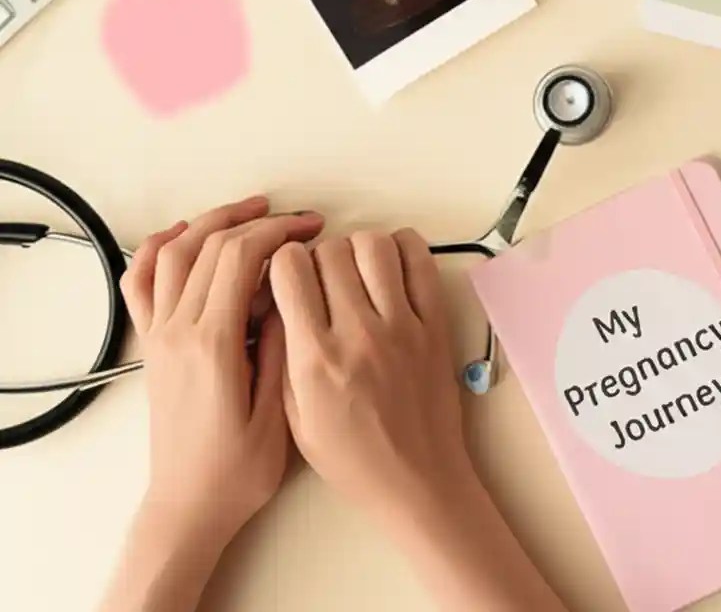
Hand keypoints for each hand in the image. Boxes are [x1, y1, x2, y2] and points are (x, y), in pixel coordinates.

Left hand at [119, 197, 325, 537]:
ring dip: (213, 222)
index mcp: (213, 345)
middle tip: (299, 222)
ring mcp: (159, 336)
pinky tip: (184, 236)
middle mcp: (178, 332)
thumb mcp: (277, 414)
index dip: (279, 233)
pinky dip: (159, 249)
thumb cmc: (238, 471)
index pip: (240, 259)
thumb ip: (278, 348)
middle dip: (258, 223)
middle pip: (211, 247)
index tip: (312, 230)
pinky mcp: (153, 345)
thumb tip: (284, 297)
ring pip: (176, 253)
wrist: (189, 504)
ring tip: (252, 212)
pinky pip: (142, 282)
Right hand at [269, 230, 566, 611]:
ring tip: (357, 273)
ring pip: (374, 245)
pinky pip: (421, 261)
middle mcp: (358, 334)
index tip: (288, 278)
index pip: (289, 269)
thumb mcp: (294, 416)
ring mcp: (403, 326)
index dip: (283, 264)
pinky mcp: (436, 326)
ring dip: (358, 249)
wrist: (416, 480)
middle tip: (324, 280)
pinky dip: (403, 249)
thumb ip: (282, 354)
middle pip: (330, 250)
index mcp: (315, 358)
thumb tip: (280, 299)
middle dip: (319, 257)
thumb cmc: (351, 457)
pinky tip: (391, 267)